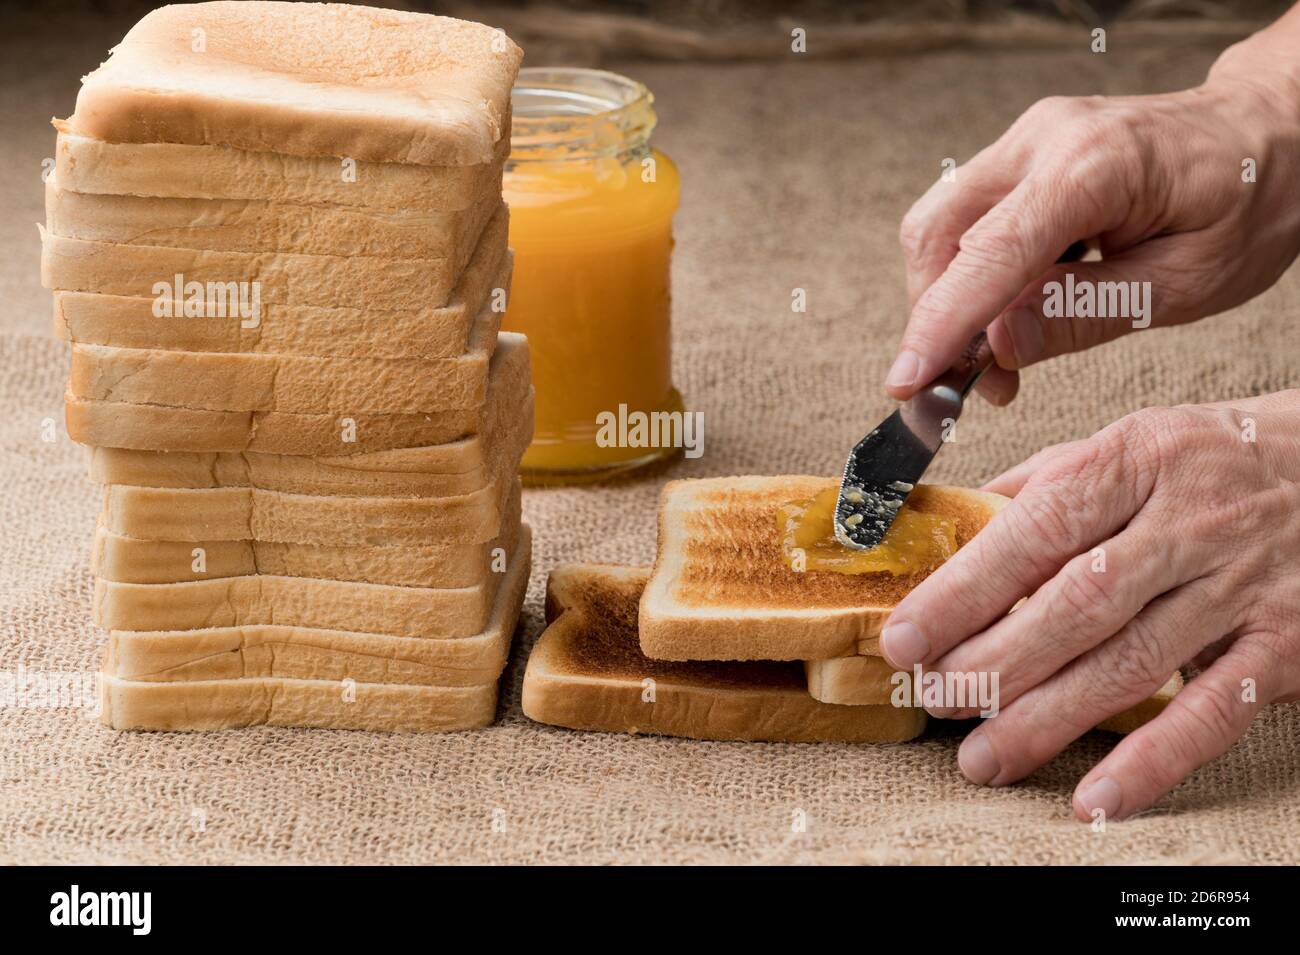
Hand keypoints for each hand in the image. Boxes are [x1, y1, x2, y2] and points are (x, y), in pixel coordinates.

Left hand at [878, 392, 1299, 819]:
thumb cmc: (1202, 461)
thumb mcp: (1122, 444)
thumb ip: (1037, 489)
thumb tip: (947, 531)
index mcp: (1132, 462)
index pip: (1033, 533)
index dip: (962, 592)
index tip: (904, 638)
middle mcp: (1186, 524)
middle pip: (1078, 605)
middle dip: (994, 662)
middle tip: (936, 699)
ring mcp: (1238, 587)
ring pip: (1131, 663)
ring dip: (1047, 719)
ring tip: (981, 757)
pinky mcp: (1280, 644)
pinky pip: (1211, 712)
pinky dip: (1152, 761)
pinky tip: (1095, 799)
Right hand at [889, 16, 1299, 405]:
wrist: (1273, 132)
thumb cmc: (1249, 202)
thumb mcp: (1186, 284)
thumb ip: (1084, 315)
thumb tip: (997, 347)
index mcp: (1096, 167)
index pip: (990, 253)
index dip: (940, 323)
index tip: (906, 382)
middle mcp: (1045, 139)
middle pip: (938, 234)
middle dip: (936, 318)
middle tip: (970, 385)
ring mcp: (1027, 141)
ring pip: (939, 228)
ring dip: (948, 302)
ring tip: (995, 360)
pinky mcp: (1022, 156)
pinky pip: (965, 220)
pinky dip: (968, 278)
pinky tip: (1006, 315)